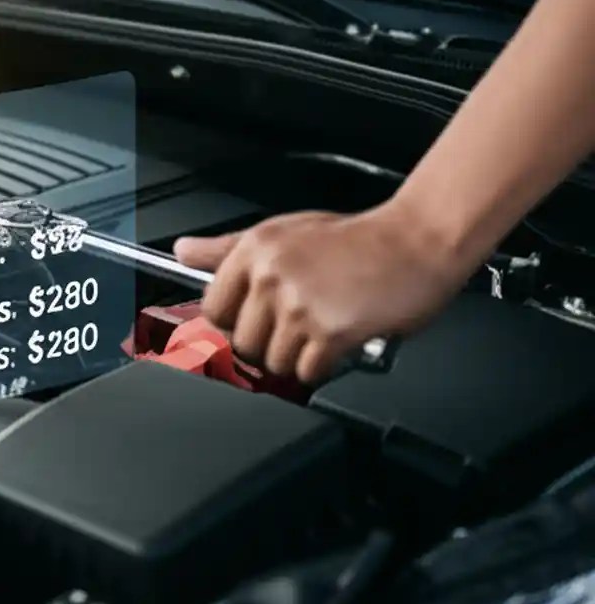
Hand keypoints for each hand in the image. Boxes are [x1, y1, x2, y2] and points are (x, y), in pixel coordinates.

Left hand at [173, 202, 468, 383]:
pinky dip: (323, 368)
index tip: (252, 323)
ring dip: (297, 357)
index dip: (233, 322)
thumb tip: (183, 250)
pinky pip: (307, 372)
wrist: (419, 240)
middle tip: (298, 327)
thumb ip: (228, 248)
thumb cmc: (357, 238)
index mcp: (254, 249)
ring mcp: (299, 305)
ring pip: (273, 362)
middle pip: (242, 342)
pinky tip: (338, 344)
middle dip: (269, 343)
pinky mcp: (330, 332)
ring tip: (321, 331)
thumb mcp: (285, 231)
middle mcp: (271, 276)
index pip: (213, 308)